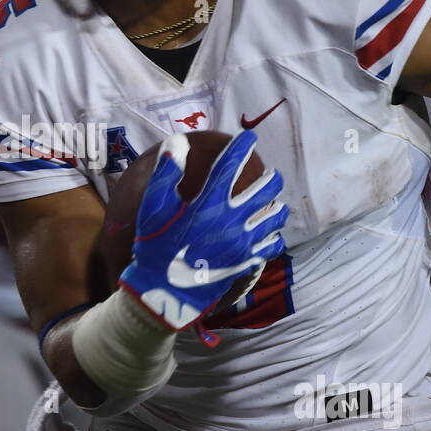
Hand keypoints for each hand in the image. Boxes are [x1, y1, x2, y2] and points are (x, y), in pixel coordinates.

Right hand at [119, 130, 287, 330]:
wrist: (164, 293)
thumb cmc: (155, 247)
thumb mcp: (153, 208)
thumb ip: (166, 173)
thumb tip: (176, 142)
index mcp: (210, 203)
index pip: (231, 165)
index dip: (242, 147)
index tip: (248, 138)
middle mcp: (234, 220)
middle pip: (267, 189)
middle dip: (272, 177)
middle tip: (270, 174)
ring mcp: (244, 243)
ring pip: (276, 217)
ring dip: (277, 206)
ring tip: (274, 203)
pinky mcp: (248, 262)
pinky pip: (273, 245)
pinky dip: (273, 236)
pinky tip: (268, 234)